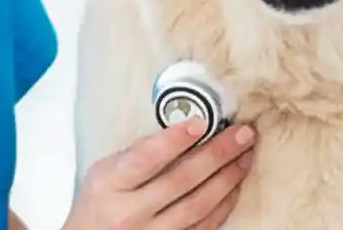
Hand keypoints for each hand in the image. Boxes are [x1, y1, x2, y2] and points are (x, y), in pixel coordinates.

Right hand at [64, 119, 254, 228]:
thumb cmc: (97, 204)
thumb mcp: (102, 172)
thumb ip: (136, 153)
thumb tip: (181, 131)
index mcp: (110, 185)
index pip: (146, 158)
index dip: (175, 139)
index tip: (201, 122)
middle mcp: (131, 213)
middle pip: (181, 179)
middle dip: (217, 153)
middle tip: (242, 134)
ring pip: (199, 205)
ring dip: (228, 178)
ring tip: (245, 156)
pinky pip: (205, 227)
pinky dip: (224, 205)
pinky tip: (234, 186)